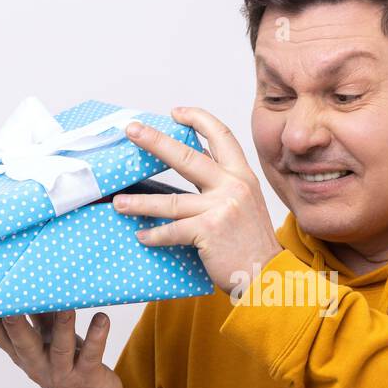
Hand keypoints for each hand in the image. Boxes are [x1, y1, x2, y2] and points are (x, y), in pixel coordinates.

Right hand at [0, 310, 123, 387]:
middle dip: (15, 323)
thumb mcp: (46, 339)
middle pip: (22, 342)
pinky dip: (97, 336)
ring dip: (63, 326)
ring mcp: (61, 372)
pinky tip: (102, 319)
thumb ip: (38, 313)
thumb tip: (28, 281)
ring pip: (60, 348)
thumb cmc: (65, 363)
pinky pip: (92, 355)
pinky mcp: (87, 376)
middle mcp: (37, 363)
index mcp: (21, 353)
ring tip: (67, 305)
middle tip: (8, 304)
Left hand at [111, 107, 282, 293]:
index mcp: (242, 175)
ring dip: (141, 203)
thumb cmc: (251, 243)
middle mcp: (233, 186)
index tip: (175, 112)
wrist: (268, 274)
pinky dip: (155, 235)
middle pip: (187, 156)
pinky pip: (173, 231)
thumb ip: (223, 183)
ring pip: (171, 200)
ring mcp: (221, 208)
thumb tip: (195, 162)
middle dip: (155, 141)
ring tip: (119, 203)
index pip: (221, 135)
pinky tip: (142, 235)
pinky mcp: (209, 231)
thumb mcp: (246, 203)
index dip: (198, 119)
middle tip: (132, 131)